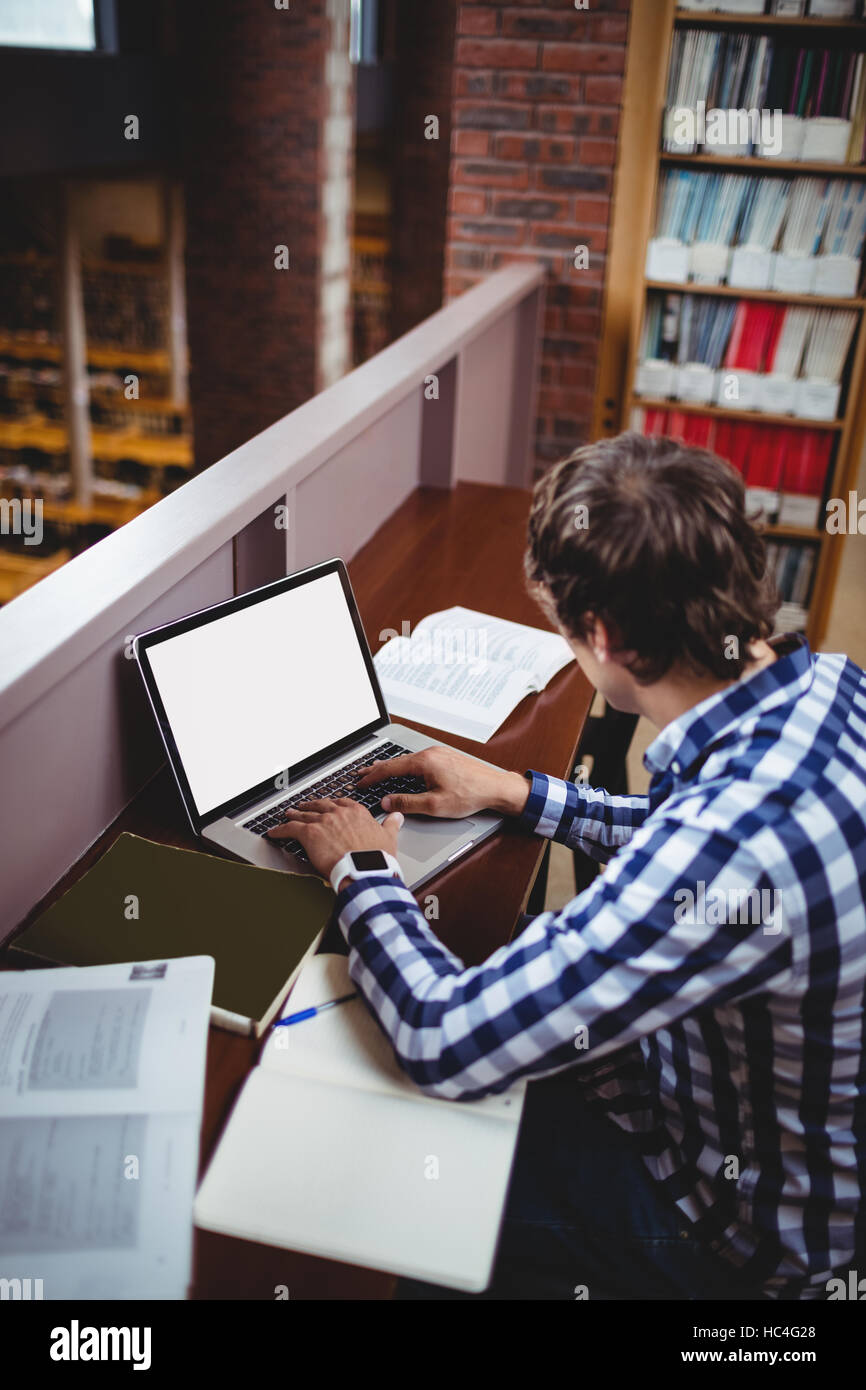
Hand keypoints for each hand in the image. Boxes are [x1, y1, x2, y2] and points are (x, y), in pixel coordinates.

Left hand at [266, 798, 403, 881]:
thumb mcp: (389, 837)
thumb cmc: (376, 858)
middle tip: (305, 807)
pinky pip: (290, 829)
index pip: (342, 803)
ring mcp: (323, 822)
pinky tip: (274, 832)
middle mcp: (339, 813)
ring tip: (288, 815)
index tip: (331, 806)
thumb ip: (391, 824)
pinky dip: (280, 830)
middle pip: (321, 806)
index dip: (334, 805)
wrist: (364, 869)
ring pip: (304, 815)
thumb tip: (397, 816)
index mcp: (357, 813)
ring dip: (295, 815)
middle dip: (311, 807)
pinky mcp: (309, 833)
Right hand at [354, 745, 530, 818]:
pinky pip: (418, 761)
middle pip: (396, 761)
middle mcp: (430, 753)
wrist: (496, 788)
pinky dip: (405, 766)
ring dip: (391, 767)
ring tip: (377, 772)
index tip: (360, 782)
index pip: (389, 768)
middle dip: (377, 769)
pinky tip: (403, 771)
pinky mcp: (445, 758)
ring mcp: (438, 754)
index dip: (372, 777)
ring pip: (407, 760)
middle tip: (360, 773)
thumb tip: (386, 802)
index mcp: (424, 761)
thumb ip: (407, 803)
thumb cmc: (470, 795)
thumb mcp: (434, 804)